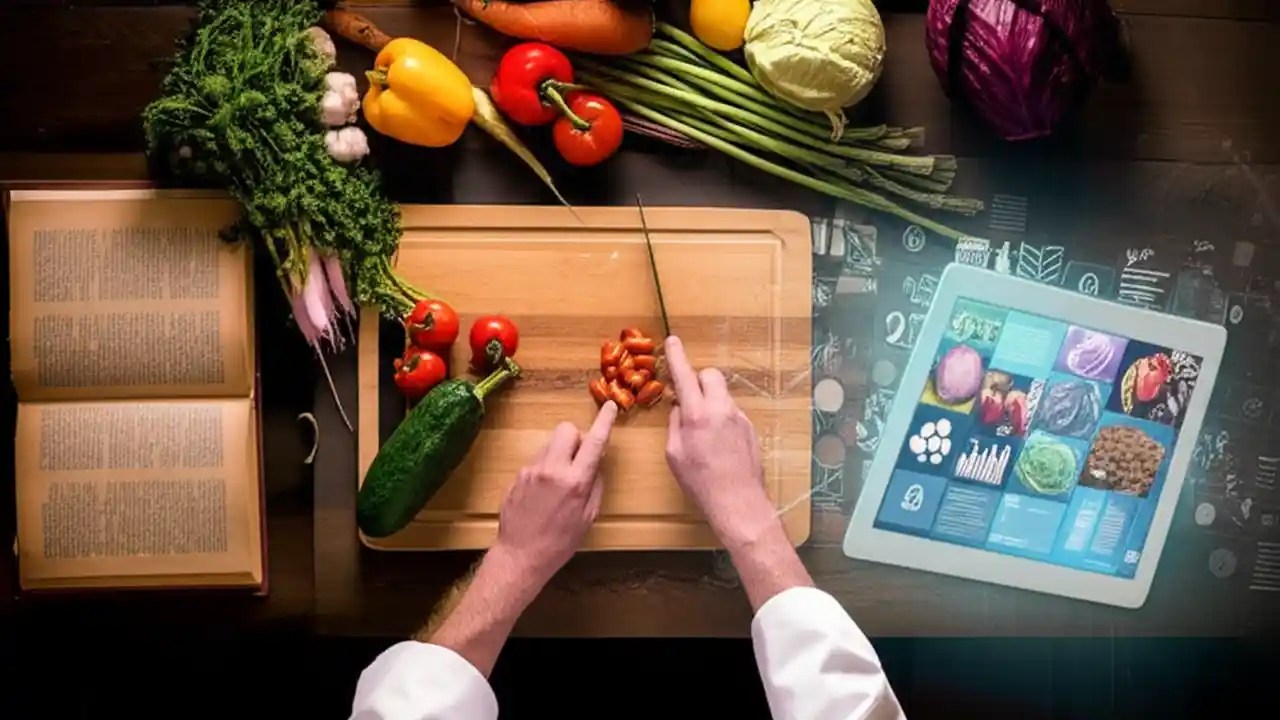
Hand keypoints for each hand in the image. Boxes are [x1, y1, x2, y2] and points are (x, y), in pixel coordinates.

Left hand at [495, 402, 617, 584]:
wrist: (521, 554)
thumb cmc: (559, 542)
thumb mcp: (589, 517)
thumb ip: (595, 483)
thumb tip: (596, 462)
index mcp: (575, 482)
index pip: (593, 442)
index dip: (604, 422)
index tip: (610, 408)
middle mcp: (552, 470)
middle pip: (566, 429)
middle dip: (576, 437)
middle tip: (579, 458)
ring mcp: (531, 470)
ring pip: (550, 443)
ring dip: (560, 453)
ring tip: (560, 481)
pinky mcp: (518, 475)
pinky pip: (537, 460)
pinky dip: (546, 468)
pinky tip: (544, 493)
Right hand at [663, 336, 774, 546]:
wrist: (738, 501)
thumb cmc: (701, 482)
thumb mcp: (674, 454)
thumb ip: (675, 424)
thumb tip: (679, 407)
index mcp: (697, 415)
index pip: (685, 375)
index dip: (676, 356)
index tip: (672, 341)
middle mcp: (721, 410)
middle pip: (711, 375)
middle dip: (699, 380)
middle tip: (689, 399)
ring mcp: (739, 418)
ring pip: (722, 395)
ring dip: (710, 402)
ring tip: (703, 431)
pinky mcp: (750, 428)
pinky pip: (732, 413)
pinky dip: (722, 419)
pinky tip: (718, 444)